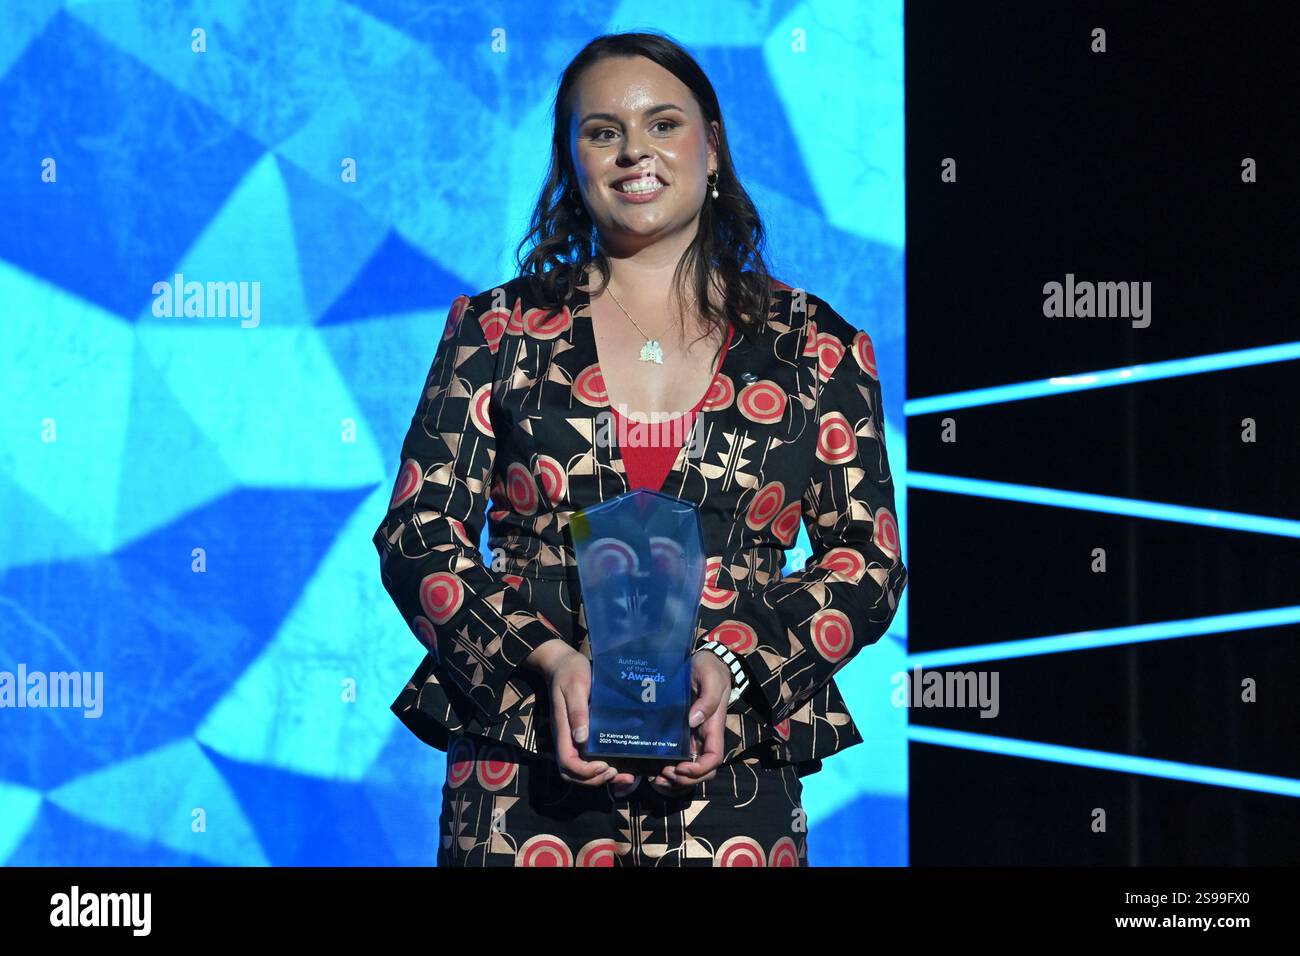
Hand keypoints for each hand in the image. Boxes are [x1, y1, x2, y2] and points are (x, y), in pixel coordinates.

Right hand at [526, 641, 637, 788]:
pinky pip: (587, 758)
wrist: (563, 662)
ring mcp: (572, 738)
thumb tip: (581, 739)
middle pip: (572, 774)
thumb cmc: (570, 672)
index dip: (585, 772)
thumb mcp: (576, 687)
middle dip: (594, 780)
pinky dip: (601, 767)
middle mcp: (566, 738)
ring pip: (580, 770)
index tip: (604, 765)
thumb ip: (578, 712)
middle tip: (617, 773)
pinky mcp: (581, 734)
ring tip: (623, 774)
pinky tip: (619, 762)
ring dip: (599, 777)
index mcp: (562, 730)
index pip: (567, 763)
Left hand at [649, 649, 729, 795]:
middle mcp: (702, 737)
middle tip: (662, 774)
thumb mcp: (711, 679)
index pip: (712, 759)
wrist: (701, 661)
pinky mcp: (678, 734)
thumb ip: (707, 699)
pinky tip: (650, 769)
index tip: (680, 767)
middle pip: (700, 772)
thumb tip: (694, 721)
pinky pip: (675, 759)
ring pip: (687, 770)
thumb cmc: (708, 669)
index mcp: (712, 728)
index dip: (698, 770)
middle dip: (683, 780)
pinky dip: (665, 769)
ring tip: (654, 777)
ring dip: (673, 780)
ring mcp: (690, 737)